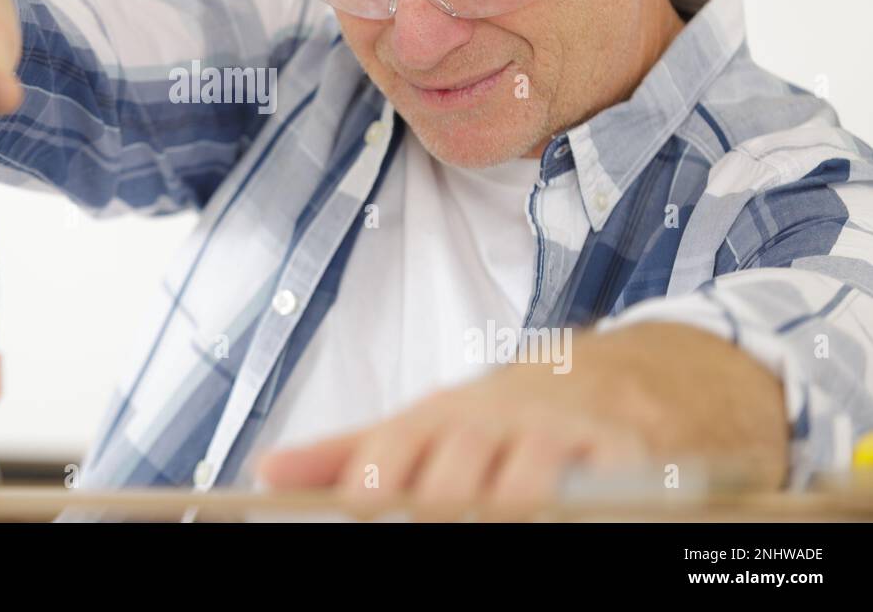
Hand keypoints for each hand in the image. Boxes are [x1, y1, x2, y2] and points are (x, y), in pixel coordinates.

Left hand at [256, 322, 787, 519]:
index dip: (378, 474)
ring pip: (527, 482)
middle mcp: (499, 420)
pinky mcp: (626, 456)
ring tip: (502, 513)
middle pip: (458, 467)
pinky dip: (581, 503)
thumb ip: (352, 452)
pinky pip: (602, 488)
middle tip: (435, 517)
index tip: (362, 500)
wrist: (623, 374)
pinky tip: (567, 511)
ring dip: (510, 504)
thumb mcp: (430, 422)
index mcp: (444, 415)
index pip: (397, 443)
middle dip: (440, 500)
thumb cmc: (505, 412)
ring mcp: (564, 435)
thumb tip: (267, 471)